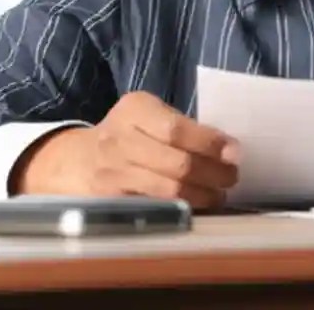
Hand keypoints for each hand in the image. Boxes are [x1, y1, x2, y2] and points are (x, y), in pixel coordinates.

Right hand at [11, 92, 240, 209]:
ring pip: (169, 188)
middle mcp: (120, 137)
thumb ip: (183, 126)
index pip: (176, 128)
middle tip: (232, 176)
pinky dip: (184, 206)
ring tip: (220, 194)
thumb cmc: (128, 134)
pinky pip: (157, 205)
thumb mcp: (148, 115)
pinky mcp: (113, 198)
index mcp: (135, 108)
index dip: (209, 142)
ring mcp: (114, 170)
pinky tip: (199, 204)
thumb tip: (228, 148)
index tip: (234, 152)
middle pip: (176, 161)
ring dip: (203, 194)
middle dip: (213, 172)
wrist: (78, 160)